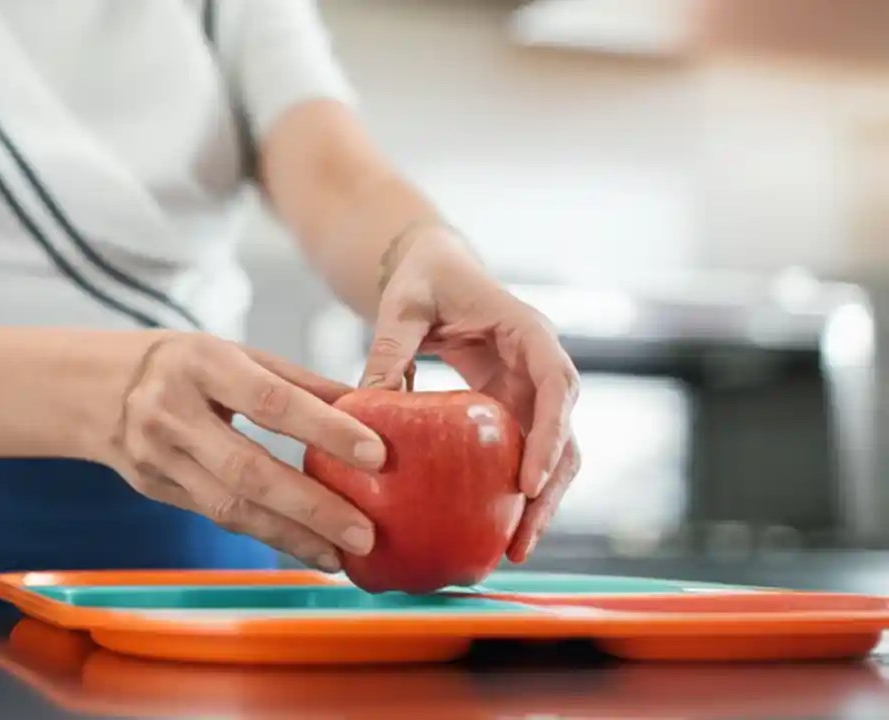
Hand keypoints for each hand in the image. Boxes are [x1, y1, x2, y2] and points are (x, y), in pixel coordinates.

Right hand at [108, 333, 386, 571]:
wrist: (92, 387)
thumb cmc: (181, 363)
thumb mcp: (232, 353)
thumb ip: (296, 382)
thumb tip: (370, 405)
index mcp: (200, 364)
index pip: (271, 401)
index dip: (325, 429)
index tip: (376, 455)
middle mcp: (171, 413)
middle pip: (249, 470)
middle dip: (312, 507)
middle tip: (364, 533)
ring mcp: (156, 457)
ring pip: (231, 507)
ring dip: (292, 537)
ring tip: (341, 556)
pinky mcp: (155, 489)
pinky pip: (218, 516)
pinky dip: (266, 534)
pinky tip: (305, 547)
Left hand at [361, 223, 581, 562]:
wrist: (434, 270)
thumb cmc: (423, 278)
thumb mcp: (403, 305)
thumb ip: (390, 348)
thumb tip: (366, 405)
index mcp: (528, 331)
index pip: (557, 384)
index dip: (551, 434)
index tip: (530, 482)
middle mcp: (540, 366)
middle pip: (566, 434)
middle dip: (551, 491)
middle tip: (522, 541)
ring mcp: (530, 393)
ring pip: (553, 456)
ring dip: (539, 504)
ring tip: (513, 552)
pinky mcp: (511, 412)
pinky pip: (521, 457)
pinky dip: (512, 494)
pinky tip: (492, 531)